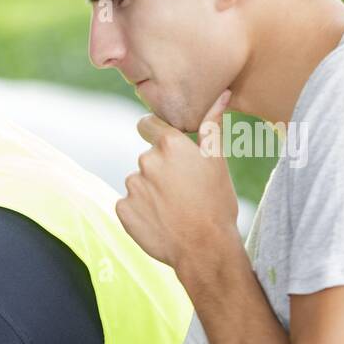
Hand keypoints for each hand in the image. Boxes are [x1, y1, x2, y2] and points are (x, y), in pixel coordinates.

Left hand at [116, 90, 238, 270]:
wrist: (204, 248)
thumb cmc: (217, 203)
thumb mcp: (218, 161)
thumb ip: (211, 125)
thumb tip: (220, 95)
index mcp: (170, 144)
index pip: (147, 125)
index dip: (155, 133)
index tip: (162, 144)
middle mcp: (146, 160)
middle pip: (147, 160)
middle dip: (160, 171)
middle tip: (182, 192)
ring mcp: (132, 186)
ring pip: (138, 183)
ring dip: (150, 193)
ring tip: (173, 209)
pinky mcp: (122, 208)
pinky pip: (129, 205)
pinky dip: (140, 212)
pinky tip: (160, 221)